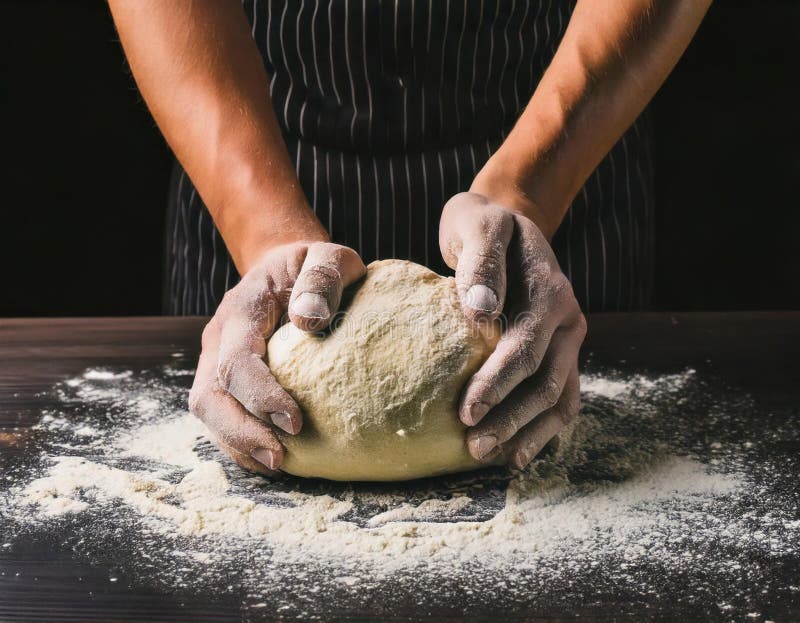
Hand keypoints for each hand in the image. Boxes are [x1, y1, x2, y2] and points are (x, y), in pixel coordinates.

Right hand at [188, 241, 365, 473]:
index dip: (260, 395)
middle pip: (210, 396)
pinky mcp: (226, 380)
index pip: (237, 361)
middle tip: (281, 458)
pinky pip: (223, 417)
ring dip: (239, 444)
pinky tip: (274, 458)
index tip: (296, 421)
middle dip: (240, 433)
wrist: (286, 266)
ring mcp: (217, 361)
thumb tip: (310, 320)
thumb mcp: (328, 256)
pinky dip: (242, 443)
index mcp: (241, 310)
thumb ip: (323, 278)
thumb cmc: (312, 265)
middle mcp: (219, 339)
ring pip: (210, 413)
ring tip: (279, 466)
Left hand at [439, 192, 586, 469]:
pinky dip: (542, 428)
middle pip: (546, 382)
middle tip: (474, 447)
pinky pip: (559, 397)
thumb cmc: (483, 224)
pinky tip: (516, 453)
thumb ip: (481, 261)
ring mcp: (567, 340)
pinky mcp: (558, 352)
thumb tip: (480, 310)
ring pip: (559, 398)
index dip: (497, 383)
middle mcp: (568, 320)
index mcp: (551, 292)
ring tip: (493, 458)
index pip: (526, 348)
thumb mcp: (479, 225)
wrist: (507, 221)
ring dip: (528, 432)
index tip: (466, 411)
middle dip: (511, 419)